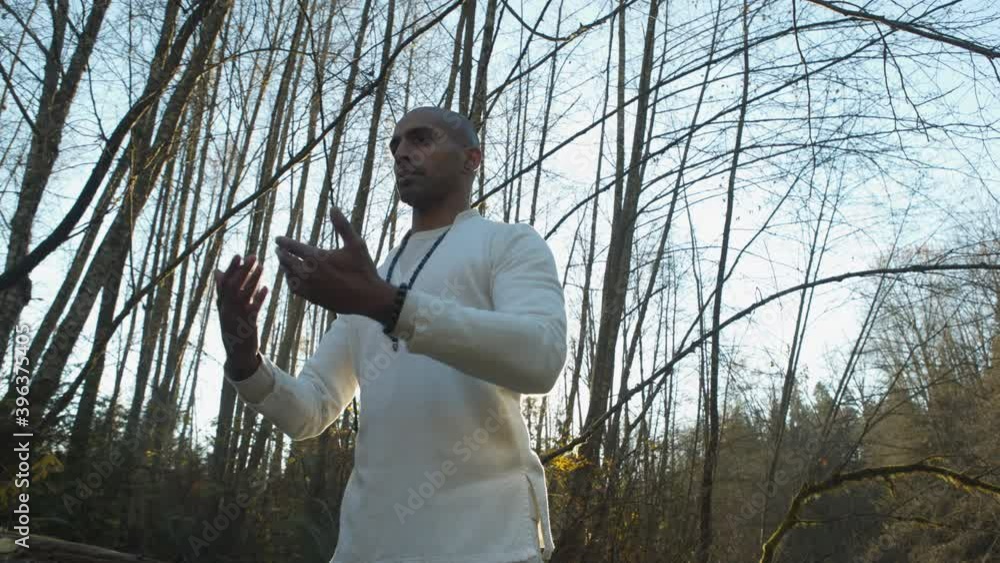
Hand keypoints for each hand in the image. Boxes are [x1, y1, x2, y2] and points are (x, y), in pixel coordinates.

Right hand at [214, 253, 267, 373]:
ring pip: (244, 295)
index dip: (231, 269)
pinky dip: (259, 298)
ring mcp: (236, 317)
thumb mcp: (224, 308)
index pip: (224, 283)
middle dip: (243, 270)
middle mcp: (226, 309)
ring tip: (262, 267)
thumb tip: (217, 271)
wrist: (237, 353)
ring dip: (253, 280)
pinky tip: (266, 288)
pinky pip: (253, 309)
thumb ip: (223, 290)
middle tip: (253, 256)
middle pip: (234, 286)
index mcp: (221, 304)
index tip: (238, 255)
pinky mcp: (247, 325)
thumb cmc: (232, 326)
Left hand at [275, 206, 395, 320]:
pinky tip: (291, 279)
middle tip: (278, 250)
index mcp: (318, 257)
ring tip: (283, 263)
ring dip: (284, 267)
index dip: (284, 242)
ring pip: (289, 275)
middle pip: (288, 261)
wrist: (368, 298)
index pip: (293, 247)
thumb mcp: (356, 244)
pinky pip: (295, 289)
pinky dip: (290, 282)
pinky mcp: (313, 298)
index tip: (277, 239)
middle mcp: (310, 272)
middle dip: (281, 254)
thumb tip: (333, 208)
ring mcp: (310, 287)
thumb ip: (343, 226)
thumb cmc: (363, 269)